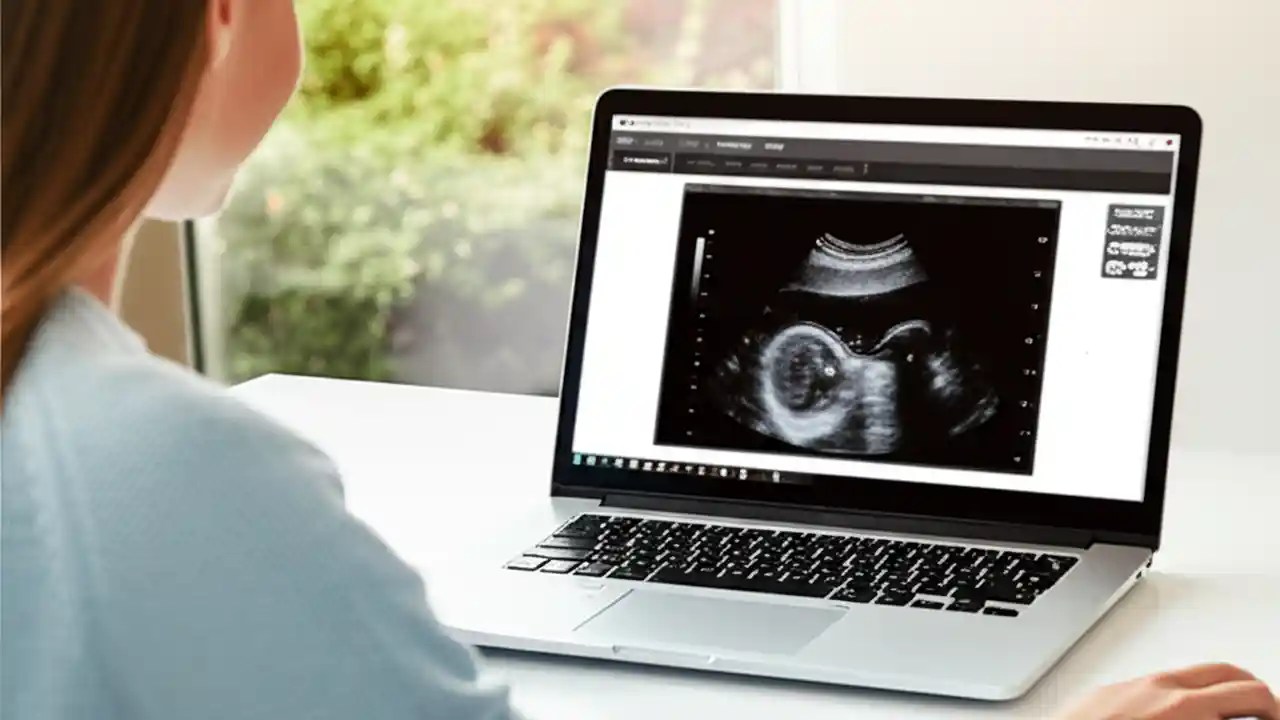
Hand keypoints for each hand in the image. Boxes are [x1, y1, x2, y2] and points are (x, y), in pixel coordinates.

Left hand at [1059, 663, 1278, 718]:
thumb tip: (1230, 719)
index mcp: (1183, 707)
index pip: (1251, 693)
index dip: (1272, 709)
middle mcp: (1157, 687)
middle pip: (1226, 672)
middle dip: (1252, 694)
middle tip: (1260, 717)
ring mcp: (1132, 684)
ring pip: (1191, 676)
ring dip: (1215, 693)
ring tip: (1220, 719)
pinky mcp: (1110, 690)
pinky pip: (1157, 683)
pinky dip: (1181, 696)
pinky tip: (1178, 719)